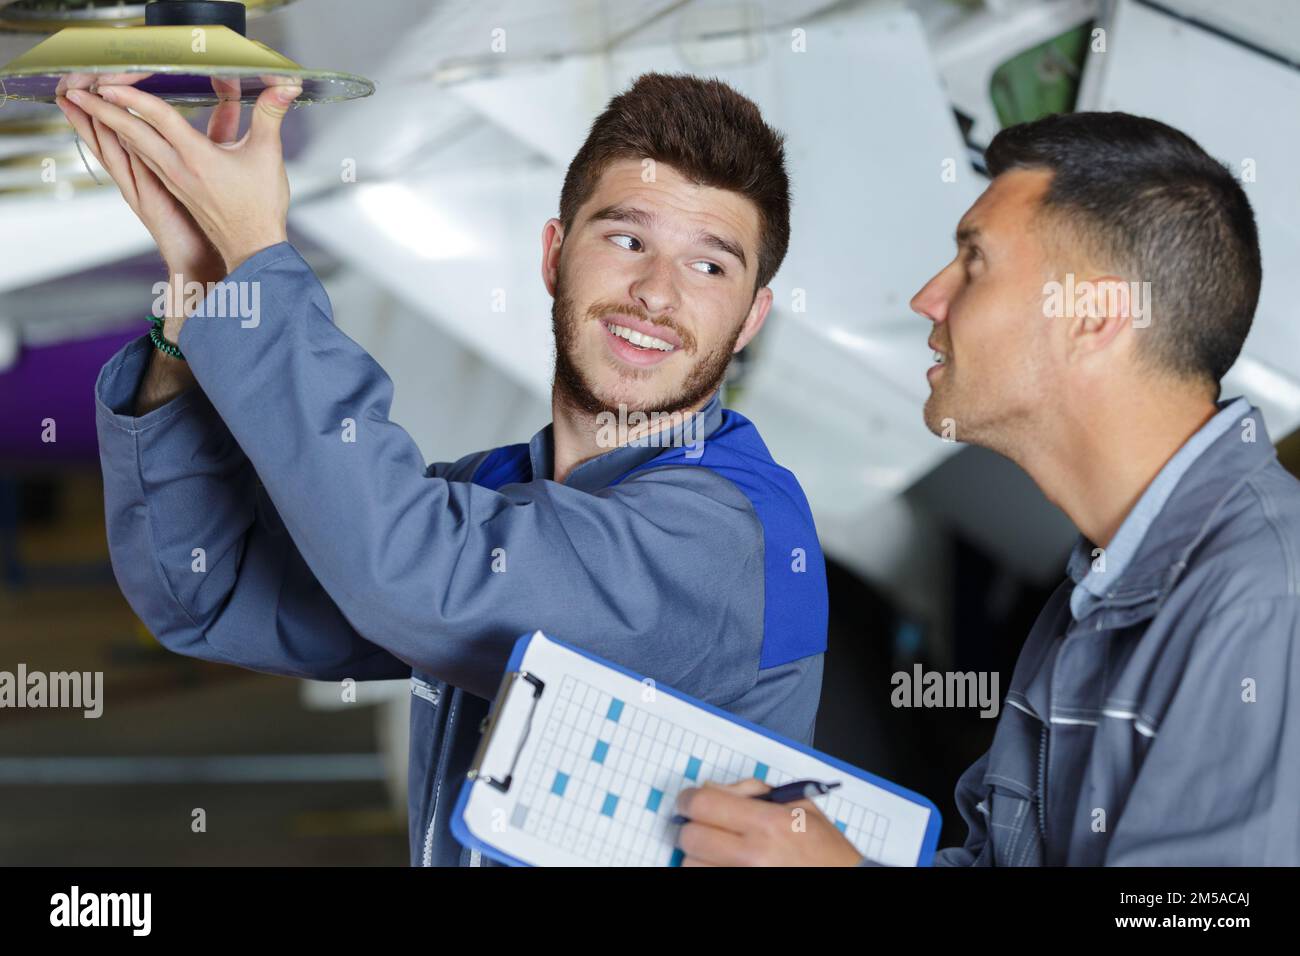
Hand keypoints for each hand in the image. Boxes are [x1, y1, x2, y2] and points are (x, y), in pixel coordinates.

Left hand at [62, 79, 300, 273]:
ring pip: (132, 148)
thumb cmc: (260, 208)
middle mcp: (177, 169)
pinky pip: (141, 163)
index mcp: (197, 158)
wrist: (253, 249)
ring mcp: (173, 181)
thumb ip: (270, 116)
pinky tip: (123, 139)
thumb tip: (284, 87)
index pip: (158, 118)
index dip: (133, 96)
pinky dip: (126, 145)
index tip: (109, 82)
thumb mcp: (268, 156)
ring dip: (108, 127)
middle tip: (75, 92)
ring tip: (88, 110)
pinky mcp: (174, 190)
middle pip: (131, 133)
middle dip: (101, 110)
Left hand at [675, 778, 865, 866]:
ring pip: (692, 863)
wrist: (843, 881)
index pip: (703, 804)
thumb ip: (753, 790)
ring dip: (699, 854)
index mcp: (769, 823)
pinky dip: (707, 869)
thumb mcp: (799, 805)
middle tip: (704, 825)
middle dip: (692, 827)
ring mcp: (745, 877)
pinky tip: (724, 863)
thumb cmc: (824, 849)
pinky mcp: (740, 890)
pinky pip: (703, 878)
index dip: (689, 799)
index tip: (688, 801)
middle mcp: (755, 853)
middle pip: (691, 836)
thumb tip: (712, 788)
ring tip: (719, 849)